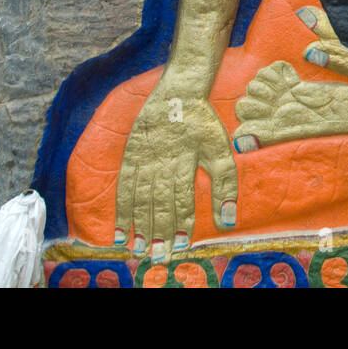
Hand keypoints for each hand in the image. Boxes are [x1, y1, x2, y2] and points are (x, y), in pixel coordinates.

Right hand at [115, 89, 236, 259]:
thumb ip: (225, 186)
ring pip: (140, 198)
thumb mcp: (221, 151)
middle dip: (159, 231)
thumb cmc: (203, 124)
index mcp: (185, 158)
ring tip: (139, 251)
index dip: (181, 222)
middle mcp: (161, 160)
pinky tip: (120, 233)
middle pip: (159, 201)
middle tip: (158, 257)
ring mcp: (143, 158)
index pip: (182, 197)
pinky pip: (123, 188)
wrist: (179, 91)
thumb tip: (228, 222)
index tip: (181, 246)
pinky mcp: (130, 156)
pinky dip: (121, 211)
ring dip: (139, 226)